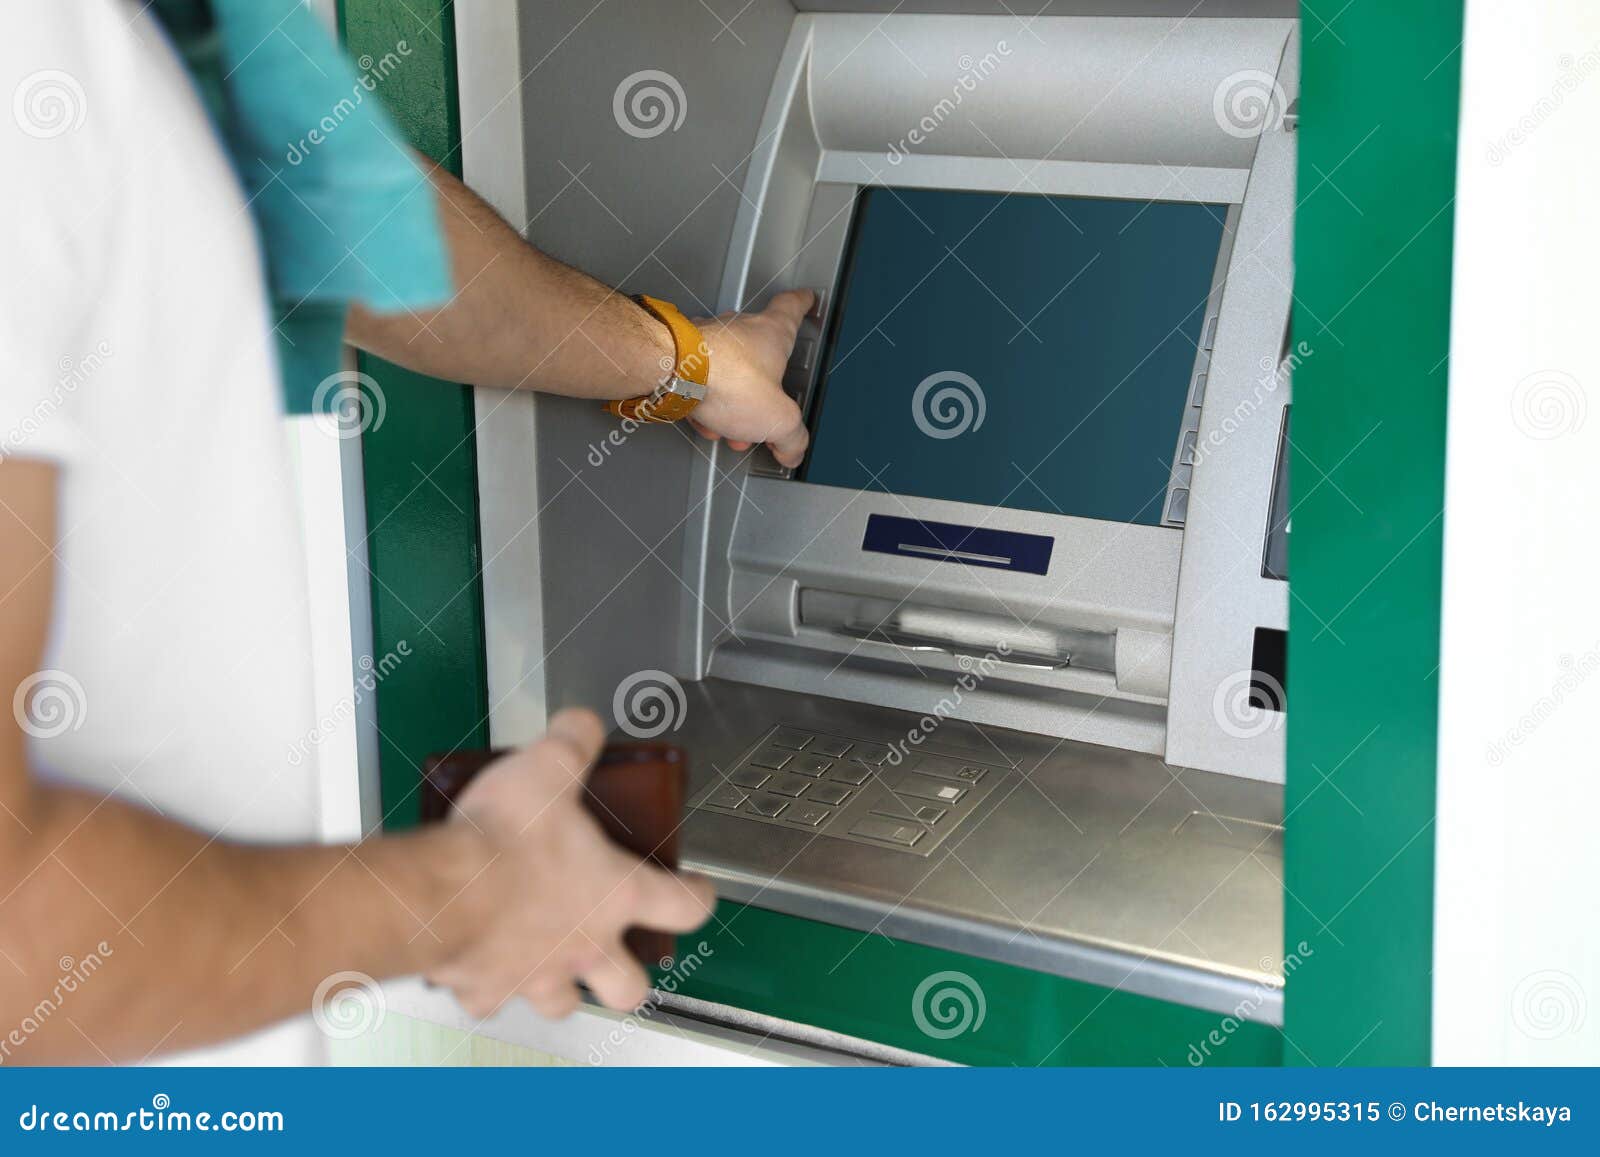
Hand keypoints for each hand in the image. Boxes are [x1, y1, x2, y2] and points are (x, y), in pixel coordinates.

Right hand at [424, 708, 714, 1019]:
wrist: (438, 893)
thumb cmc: (500, 840)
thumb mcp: (547, 766)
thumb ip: (574, 742)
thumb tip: (582, 725)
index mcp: (616, 894)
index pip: (684, 906)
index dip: (697, 898)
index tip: (696, 891)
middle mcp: (585, 945)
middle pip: (630, 987)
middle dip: (630, 976)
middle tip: (621, 956)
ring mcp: (536, 975)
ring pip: (565, 1004)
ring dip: (564, 989)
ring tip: (551, 966)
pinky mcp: (486, 989)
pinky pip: (491, 999)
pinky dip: (488, 987)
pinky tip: (478, 965)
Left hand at [689, 288, 814, 467]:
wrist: (671, 372)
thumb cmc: (727, 381)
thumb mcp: (777, 420)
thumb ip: (792, 437)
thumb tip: (793, 449)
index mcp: (771, 333)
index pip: (792, 307)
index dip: (802, 303)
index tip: (806, 299)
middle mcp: (739, 327)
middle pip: (759, 349)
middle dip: (762, 383)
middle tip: (763, 411)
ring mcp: (708, 336)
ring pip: (727, 368)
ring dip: (732, 398)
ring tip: (728, 427)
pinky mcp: (681, 350)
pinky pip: (699, 374)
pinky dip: (705, 397)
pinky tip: (703, 420)